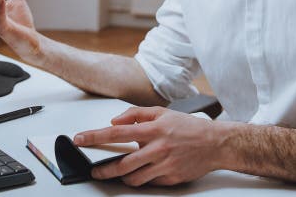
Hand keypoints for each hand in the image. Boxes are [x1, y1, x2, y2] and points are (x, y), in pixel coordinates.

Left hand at [73, 107, 222, 186]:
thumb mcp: (162, 112)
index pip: (116, 132)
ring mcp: (164, 165)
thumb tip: (116, 120)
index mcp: (153, 129)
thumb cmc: (189, 128)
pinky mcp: (171, 179)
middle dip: (104, 169)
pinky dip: (143, 179)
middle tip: (96, 171)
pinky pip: (150, 183)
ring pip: (134, 178)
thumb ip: (136, 114)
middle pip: (122, 164)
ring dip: (123, 178)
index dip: (95, 136)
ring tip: (120, 173)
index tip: (81, 139)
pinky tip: (144, 173)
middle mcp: (157, 148)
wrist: (215, 143)